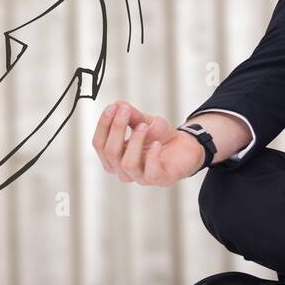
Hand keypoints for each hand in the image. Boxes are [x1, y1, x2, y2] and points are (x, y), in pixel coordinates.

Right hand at [91, 101, 206, 185]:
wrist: (185, 145)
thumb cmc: (160, 135)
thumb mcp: (144, 121)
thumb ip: (129, 114)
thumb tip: (116, 104)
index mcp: (115, 157)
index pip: (99, 144)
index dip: (103, 125)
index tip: (112, 107)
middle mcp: (123, 170)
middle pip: (110, 152)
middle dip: (116, 129)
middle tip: (126, 111)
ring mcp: (141, 177)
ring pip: (128, 164)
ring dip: (135, 141)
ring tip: (144, 126)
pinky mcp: (160, 180)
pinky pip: (151, 172)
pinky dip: (152, 156)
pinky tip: (157, 143)